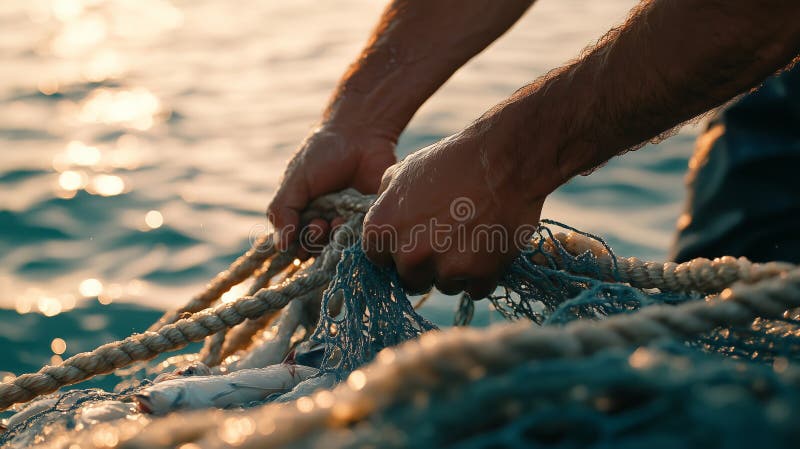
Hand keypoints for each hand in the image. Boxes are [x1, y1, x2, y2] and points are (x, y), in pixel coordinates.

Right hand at [268, 125, 395, 250]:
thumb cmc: (323, 155)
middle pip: (318, 249)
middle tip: (320, 225)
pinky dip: (356, 235)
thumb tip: (279, 246)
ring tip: (337, 222)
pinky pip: (363, 238)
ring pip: (340, 247)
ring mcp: (348, 222)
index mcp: (303, 214)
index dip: (297, 245)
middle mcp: (325, 221)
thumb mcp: (295, 181)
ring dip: (335, 240)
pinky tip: (351, 220)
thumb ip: (283, 211)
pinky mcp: (369, 219)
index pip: (295, 243)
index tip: (299, 234)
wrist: (360, 135)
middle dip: (316, 242)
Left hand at [362, 124, 560, 298]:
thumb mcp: (403, 171)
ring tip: (471, 236)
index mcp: (382, 229)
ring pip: (444, 286)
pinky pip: (474, 289)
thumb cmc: (452, 161)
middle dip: (426, 265)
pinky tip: (488, 245)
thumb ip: (386, 202)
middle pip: (411, 280)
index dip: (397, 250)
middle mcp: (407, 254)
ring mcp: (443, 268)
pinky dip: (482, 274)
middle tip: (447, 238)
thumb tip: (382, 223)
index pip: (378, 260)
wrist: (503, 160)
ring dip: (456, 270)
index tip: (415, 239)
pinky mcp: (477, 275)